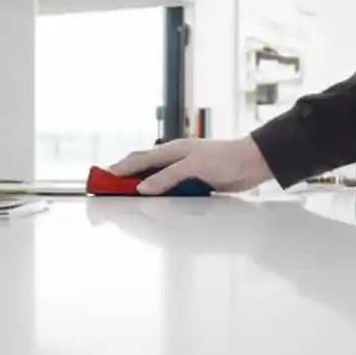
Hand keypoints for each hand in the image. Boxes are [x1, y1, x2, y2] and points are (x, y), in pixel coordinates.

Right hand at [109, 137, 274, 194]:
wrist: (252, 163)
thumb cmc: (225, 159)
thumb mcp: (193, 166)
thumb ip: (168, 177)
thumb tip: (143, 188)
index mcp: (172, 150)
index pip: (139, 160)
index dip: (119, 169)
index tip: (103, 178)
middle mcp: (175, 159)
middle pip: (143, 170)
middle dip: (125, 179)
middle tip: (108, 190)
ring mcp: (183, 171)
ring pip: (155, 181)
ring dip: (141, 189)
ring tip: (126, 199)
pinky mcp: (193, 183)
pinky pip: (170, 190)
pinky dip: (158, 196)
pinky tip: (153, 204)